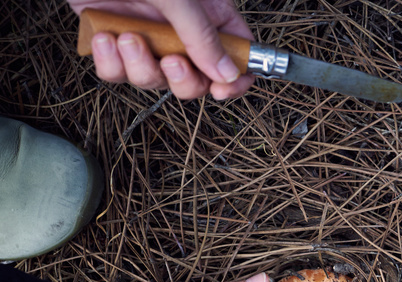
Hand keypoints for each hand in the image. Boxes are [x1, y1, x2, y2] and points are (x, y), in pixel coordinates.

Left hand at [68, 0, 254, 98]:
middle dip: (183, 80)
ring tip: (126, 38)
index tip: (221, 89)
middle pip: (199, 79)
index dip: (235, 78)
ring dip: (140, 67)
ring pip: (156, 80)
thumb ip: (202, 36)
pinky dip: (110, 63)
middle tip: (171, 63)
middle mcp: (181, 29)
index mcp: (209, 12)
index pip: (238, 53)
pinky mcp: (115, 42)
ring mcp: (148, 37)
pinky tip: (103, 36)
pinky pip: (118, 73)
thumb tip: (227, 74)